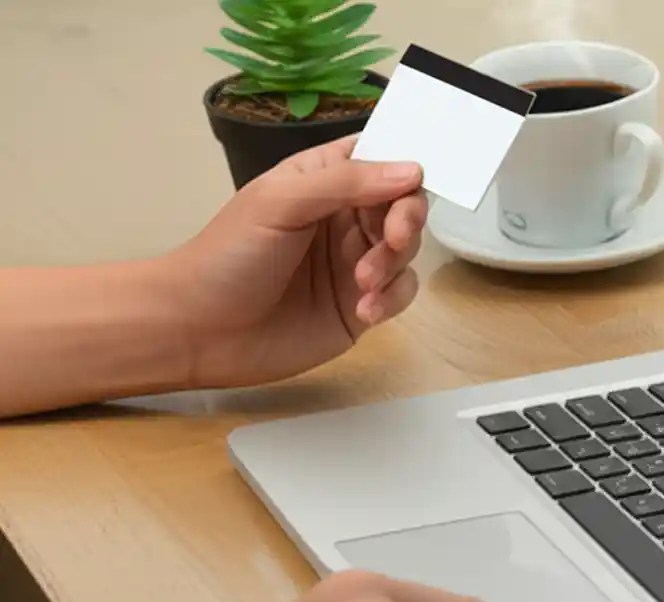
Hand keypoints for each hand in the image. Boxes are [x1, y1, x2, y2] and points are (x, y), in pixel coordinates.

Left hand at [167, 136, 428, 388]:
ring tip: (362, 283)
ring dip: (394, 263)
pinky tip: (364, 311)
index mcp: (323, 180)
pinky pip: (401, 293)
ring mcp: (356, 263)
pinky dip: (393, 299)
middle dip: (407, 219)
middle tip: (393, 239)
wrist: (200, 331)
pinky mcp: (363, 306)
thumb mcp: (281, 202)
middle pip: (403, 204)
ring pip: (407, 250)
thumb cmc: (229, 254)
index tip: (410, 183)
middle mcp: (344, 217)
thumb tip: (413, 170)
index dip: (403, 166)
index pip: (379, 158)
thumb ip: (346, 182)